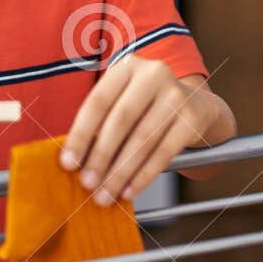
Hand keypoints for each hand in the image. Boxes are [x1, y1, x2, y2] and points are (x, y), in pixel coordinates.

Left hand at [60, 58, 218, 205]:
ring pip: (143, 139)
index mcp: (127, 66)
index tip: (68, 163)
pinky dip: (144, 176)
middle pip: (121, 120)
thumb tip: (74, 161)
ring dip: (120, 172)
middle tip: (87, 183)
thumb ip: (100, 123)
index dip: (80, 134)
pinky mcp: (192, 118)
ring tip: (105, 194)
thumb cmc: (145, 107)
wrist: (195, 105)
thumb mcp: (122, 101)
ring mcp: (176, 95)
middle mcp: (153, 74)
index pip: (98, 101)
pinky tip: (129, 191)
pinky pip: (164, 152)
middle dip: (101, 156)